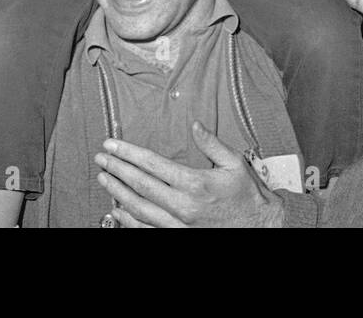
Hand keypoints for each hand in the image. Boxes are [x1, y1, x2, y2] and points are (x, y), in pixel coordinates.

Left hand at [93, 122, 282, 227]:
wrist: (261, 227)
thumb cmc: (248, 195)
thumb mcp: (235, 163)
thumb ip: (211, 143)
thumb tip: (194, 124)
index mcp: (195, 183)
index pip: (153, 164)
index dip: (128, 153)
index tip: (112, 145)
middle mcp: (183, 206)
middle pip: (140, 185)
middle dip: (117, 169)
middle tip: (101, 158)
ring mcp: (179, 225)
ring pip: (139, 209)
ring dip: (118, 192)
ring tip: (103, 179)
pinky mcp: (178, 237)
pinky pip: (147, 230)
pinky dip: (128, 220)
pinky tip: (117, 210)